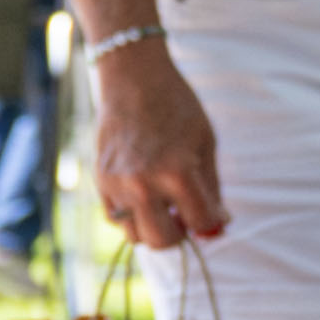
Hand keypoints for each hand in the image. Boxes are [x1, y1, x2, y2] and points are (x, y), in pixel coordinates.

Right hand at [93, 40, 227, 248]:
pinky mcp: (100, 180)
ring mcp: (118, 185)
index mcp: (177, 174)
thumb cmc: (177, 106)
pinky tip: (142, 193)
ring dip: (152, 226)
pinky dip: (131, 215)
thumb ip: (212, 189)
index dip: (210, 223)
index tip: (211, 213)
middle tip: (184, 214)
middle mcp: (144, 185)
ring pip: (135, 236)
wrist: (133, 77)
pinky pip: (115, 218)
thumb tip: (218, 224)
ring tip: (162, 202)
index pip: (200, 225)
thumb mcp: (206, 144)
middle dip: (179, 233)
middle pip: (163, 242)